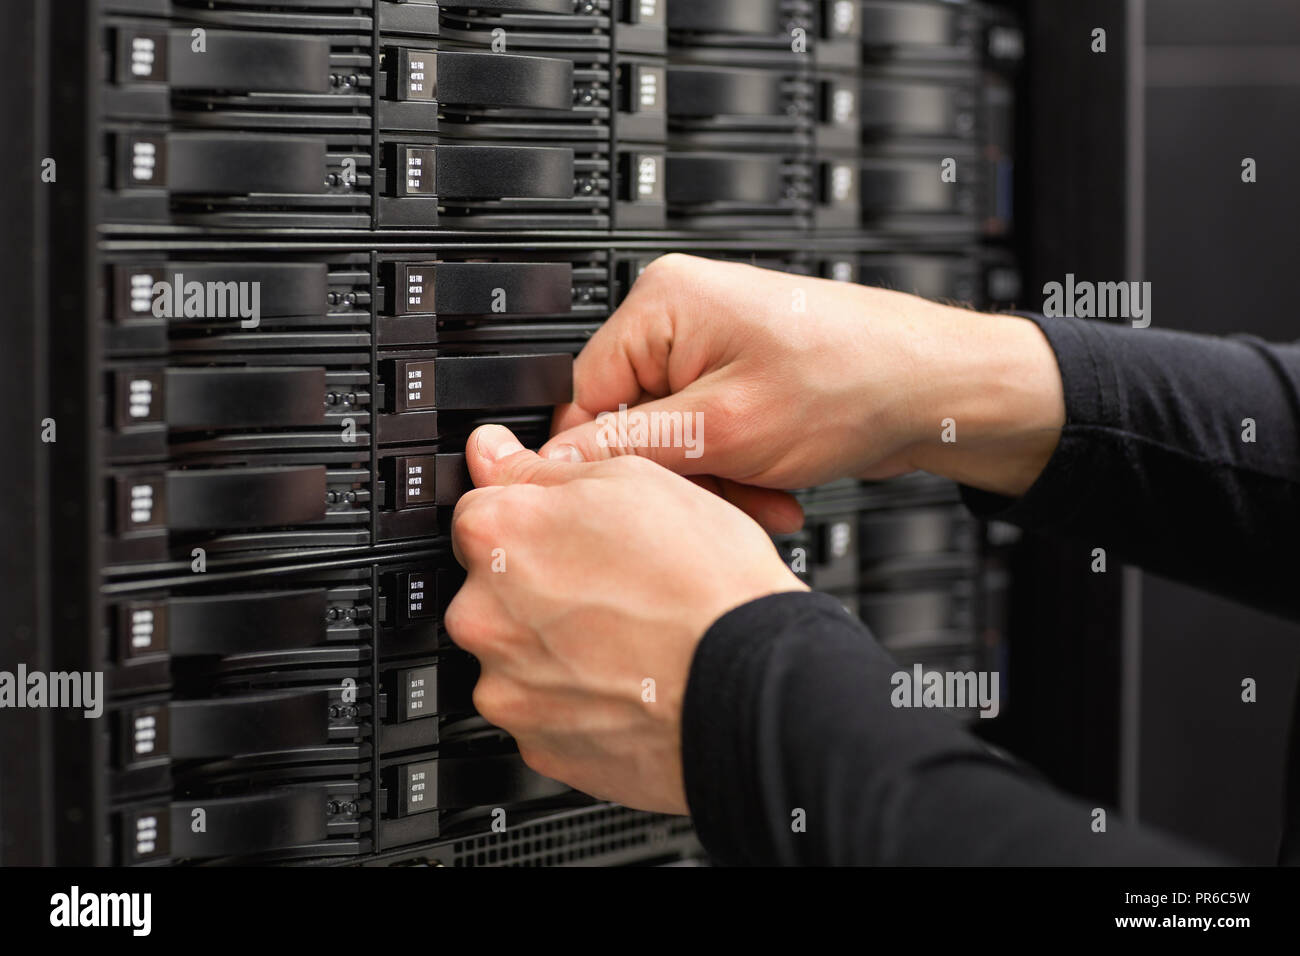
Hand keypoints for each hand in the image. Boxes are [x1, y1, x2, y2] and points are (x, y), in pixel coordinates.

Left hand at [445, 423, 807, 813]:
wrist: (750, 684)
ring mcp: (506, 687)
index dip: (534, 516)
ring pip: (517, 653)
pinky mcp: (537, 744)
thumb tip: (492, 453)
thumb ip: (545, 468)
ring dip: (555, 645)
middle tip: (611, 584)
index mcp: (497, 536)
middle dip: (539, 585)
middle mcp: (482, 614)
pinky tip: (625, 677)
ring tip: (627, 636)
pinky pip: (543, 710)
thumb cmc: (705, 583)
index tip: (564, 529)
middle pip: (492, 587)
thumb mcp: (633, 479)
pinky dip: (575, 698)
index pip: (481, 510)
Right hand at [540, 254, 1065, 499]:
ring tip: (763, 496)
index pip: (584, 393)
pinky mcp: (742, 376)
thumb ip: (631, 445)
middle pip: (633, 420)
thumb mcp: (725, 428)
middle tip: (724, 494)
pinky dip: (739, 470)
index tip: (634, 496)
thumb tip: (559, 460)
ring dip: (716, 479)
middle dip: (681, 472)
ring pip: (676, 438)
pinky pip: (711, 436)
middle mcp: (683, 316)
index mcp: (663, 303)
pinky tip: (774, 489)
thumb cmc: (853, 382)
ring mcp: (715, 345)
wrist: (937, 392)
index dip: (610, 456)